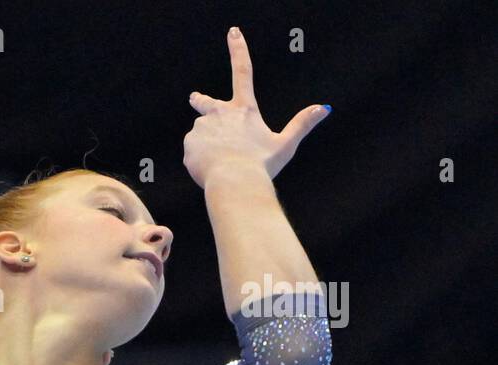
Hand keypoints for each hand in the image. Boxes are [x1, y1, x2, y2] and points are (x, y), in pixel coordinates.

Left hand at [183, 26, 328, 187]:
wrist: (234, 182)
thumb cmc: (261, 165)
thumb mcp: (285, 145)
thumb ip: (301, 124)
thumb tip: (324, 108)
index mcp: (244, 110)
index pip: (243, 73)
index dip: (238, 50)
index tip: (233, 32)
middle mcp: (220, 114)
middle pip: (207, 103)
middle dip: (200, 100)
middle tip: (194, 97)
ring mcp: (202, 128)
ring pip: (202, 136)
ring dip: (208, 145)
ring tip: (221, 162)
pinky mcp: (189, 145)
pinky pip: (193, 153)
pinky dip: (199, 160)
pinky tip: (210, 169)